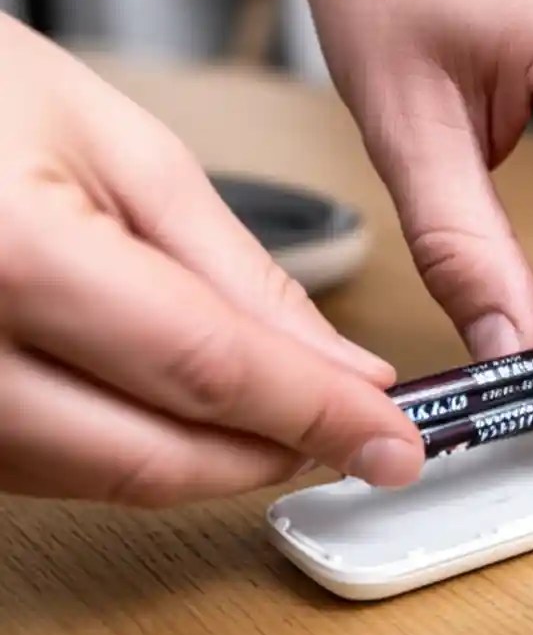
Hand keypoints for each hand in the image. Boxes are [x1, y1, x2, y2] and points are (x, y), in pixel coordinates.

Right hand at [0, 16, 423, 505]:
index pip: (207, 371)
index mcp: (16, 256)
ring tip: (289, 420)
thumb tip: (336, 365)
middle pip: (157, 455)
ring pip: (106, 481)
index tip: (393, 441)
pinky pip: (53, 470)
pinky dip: (141, 452)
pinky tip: (196, 420)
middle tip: (356, 438)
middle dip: (276, 454)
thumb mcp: (130, 153)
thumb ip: (240, 274)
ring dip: (215, 462)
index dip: (317, 415)